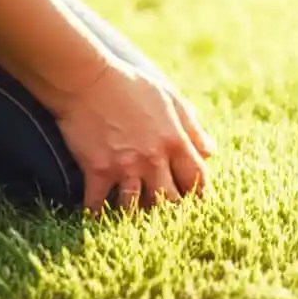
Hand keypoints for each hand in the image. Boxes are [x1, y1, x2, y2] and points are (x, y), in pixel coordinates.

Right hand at [53, 59, 214, 213]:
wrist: (87, 80)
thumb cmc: (130, 86)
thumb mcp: (170, 99)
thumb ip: (191, 128)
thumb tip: (210, 152)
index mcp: (175, 141)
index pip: (196, 179)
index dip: (197, 194)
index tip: (192, 201)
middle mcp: (153, 158)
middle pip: (169, 200)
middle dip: (168, 209)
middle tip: (163, 213)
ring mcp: (125, 166)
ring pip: (136, 208)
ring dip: (135, 215)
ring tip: (133, 218)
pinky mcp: (97, 169)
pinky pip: (98, 204)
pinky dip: (98, 214)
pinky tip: (99, 216)